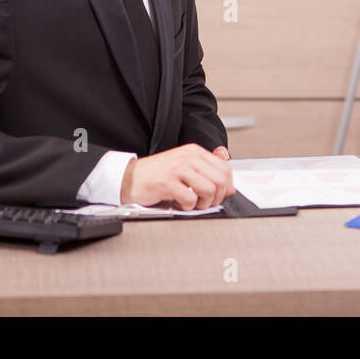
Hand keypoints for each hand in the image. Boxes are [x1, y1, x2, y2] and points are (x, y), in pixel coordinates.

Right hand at [120, 143, 235, 208]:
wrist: (129, 178)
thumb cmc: (156, 174)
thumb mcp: (185, 168)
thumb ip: (207, 174)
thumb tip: (230, 188)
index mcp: (194, 152)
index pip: (224, 168)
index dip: (227, 186)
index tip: (220, 195)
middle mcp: (187, 157)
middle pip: (220, 180)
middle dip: (217, 197)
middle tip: (205, 203)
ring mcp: (177, 169)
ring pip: (209, 190)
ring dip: (203, 203)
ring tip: (192, 203)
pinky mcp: (167, 183)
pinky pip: (190, 199)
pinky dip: (187, 207)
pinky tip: (178, 203)